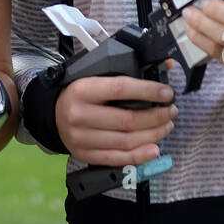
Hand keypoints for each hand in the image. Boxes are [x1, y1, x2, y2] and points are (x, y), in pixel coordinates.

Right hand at [54, 75, 176, 166]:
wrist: (52, 112)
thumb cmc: (81, 92)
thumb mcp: (96, 75)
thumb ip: (129, 70)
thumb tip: (167, 64)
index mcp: (82, 89)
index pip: (120, 89)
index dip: (148, 91)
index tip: (167, 93)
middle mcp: (79, 115)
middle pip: (127, 119)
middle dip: (156, 116)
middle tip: (171, 111)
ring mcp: (81, 138)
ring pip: (126, 141)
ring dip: (153, 134)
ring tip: (167, 126)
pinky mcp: (85, 155)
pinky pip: (117, 158)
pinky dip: (139, 155)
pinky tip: (154, 148)